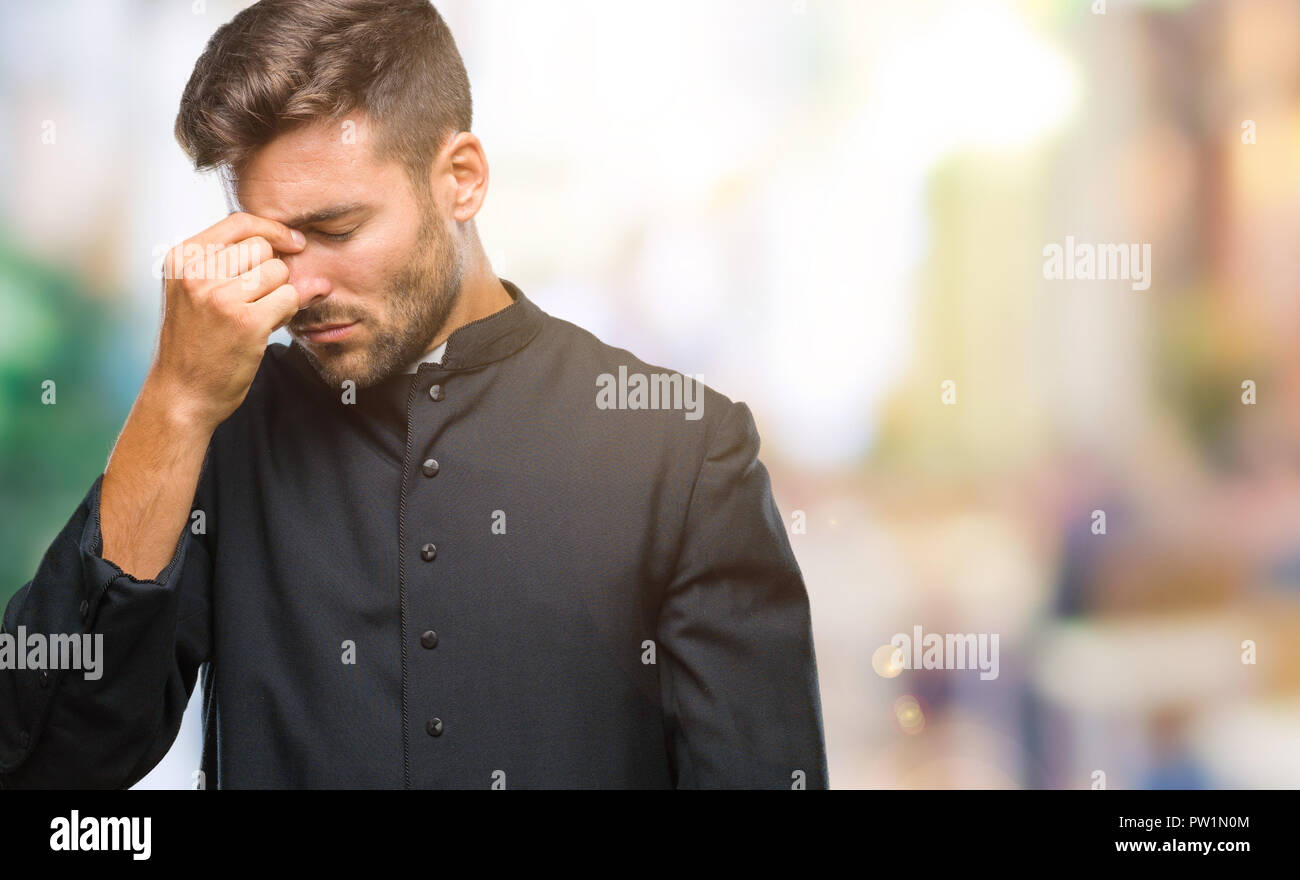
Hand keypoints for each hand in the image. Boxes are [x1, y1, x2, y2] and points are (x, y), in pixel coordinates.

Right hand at [152, 211, 312, 430]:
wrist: (181, 393)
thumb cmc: (195, 341)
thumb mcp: (199, 292)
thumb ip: (238, 263)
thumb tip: (303, 244)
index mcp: (181, 258)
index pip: (239, 222)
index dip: (273, 229)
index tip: (293, 243)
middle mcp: (196, 273)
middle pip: (263, 247)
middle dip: (272, 270)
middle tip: (257, 299)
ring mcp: (220, 297)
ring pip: (279, 272)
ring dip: (279, 293)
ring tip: (257, 315)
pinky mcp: (246, 322)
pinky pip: (289, 298)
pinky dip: (286, 312)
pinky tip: (266, 327)